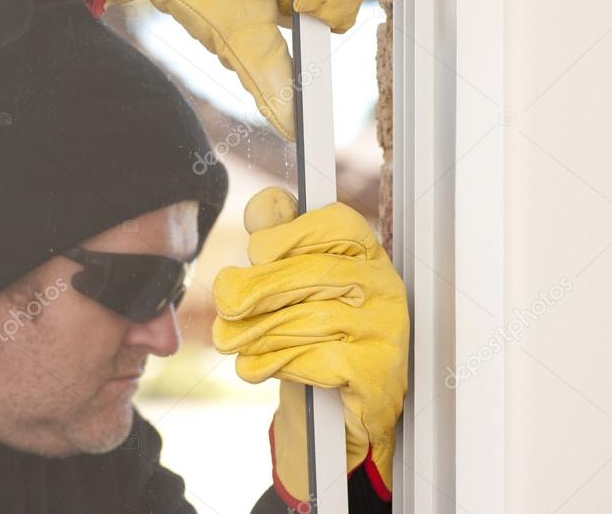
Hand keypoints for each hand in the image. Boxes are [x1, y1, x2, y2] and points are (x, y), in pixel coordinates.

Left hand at [211, 187, 408, 504]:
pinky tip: (256, 366)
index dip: (288, 234)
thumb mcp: (297, 278)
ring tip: (229, 339)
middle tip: (226, 302)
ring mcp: (385, 329)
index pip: (335, 223)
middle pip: (314, 273)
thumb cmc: (317, 329)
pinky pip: (317, 359)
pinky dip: (277, 362)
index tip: (255, 252)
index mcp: (366, 252)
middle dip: (258, 288)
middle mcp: (383, 285)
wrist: (342, 405)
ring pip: (310, 320)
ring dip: (257, 333)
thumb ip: (281, 238)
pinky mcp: (377, 372)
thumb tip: (264, 206)